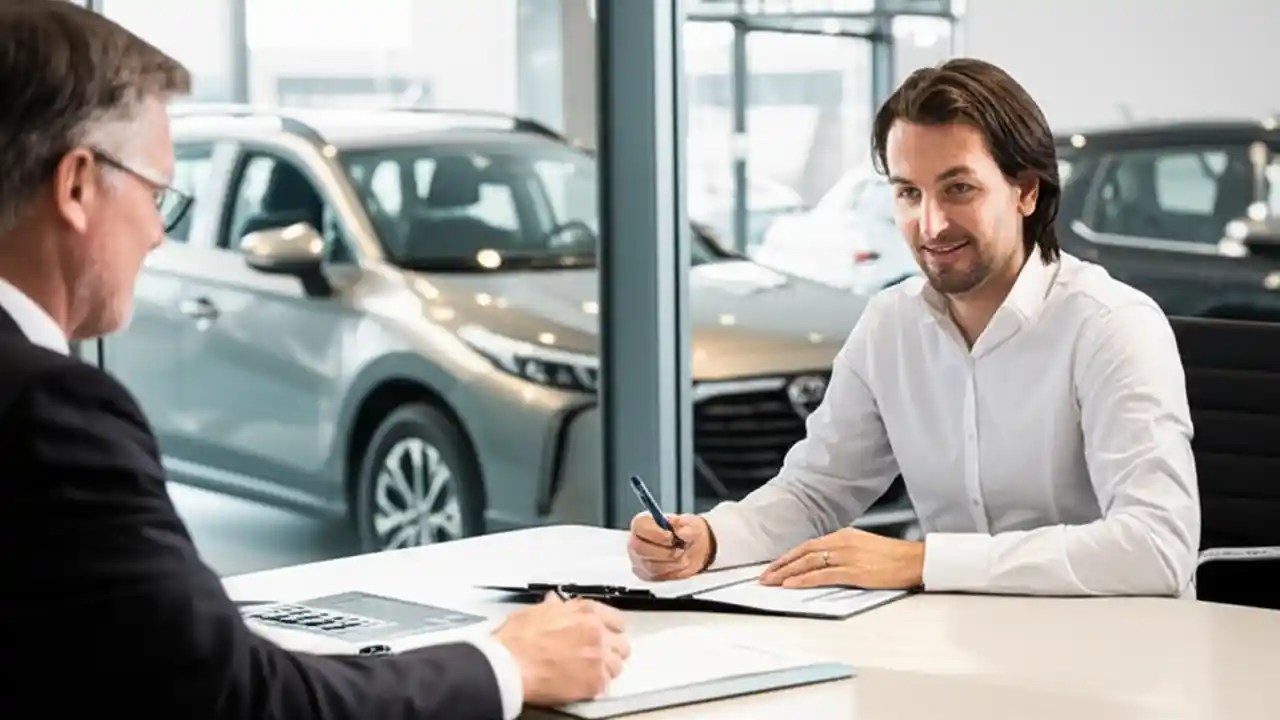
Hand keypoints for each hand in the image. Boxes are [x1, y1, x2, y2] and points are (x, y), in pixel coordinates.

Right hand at [493, 593, 629, 705]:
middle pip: (621, 646)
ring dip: (604, 670)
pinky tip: (579, 685)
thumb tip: (554, 602)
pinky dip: (594, 687)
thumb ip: (554, 607)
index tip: (606, 636)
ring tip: (586, 673)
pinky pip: (605, 686)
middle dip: (610, 652)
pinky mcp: (593, 683)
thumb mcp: (535, 612)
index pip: (618, 621)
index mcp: (585, 612)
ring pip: (616, 667)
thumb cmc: (516, 640)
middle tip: (596, 657)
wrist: (508, 665)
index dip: (611, 630)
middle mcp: (597, 633)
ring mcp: (598, 659)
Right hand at [627, 512, 714, 580]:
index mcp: (644, 522)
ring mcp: (638, 559)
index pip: (639, 525)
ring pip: (650, 565)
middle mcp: (636, 540)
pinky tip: (677, 563)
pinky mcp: (645, 573)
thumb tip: (681, 532)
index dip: (655, 532)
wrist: (692, 548)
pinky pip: (656, 576)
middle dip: (664, 551)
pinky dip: (671, 571)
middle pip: (639, 548)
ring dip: (672, 562)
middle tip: (679, 550)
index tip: (671, 536)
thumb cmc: (687, 532)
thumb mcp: (693, 526)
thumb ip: (689, 528)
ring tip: (682, 555)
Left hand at [759, 528, 924, 589]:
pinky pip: (823, 575)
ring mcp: (848, 556)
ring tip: (771, 581)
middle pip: (803, 553)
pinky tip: (792, 584)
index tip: (774, 566)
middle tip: (764, 576)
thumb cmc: (893, 558)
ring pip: (809, 563)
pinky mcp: (855, 571)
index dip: (788, 557)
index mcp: (844, 536)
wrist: (915, 561)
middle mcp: (842, 542)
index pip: (808, 545)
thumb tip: (824, 563)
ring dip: (787, 573)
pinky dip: (804, 579)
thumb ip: (843, 552)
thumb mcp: (864, 548)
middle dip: (781, 565)